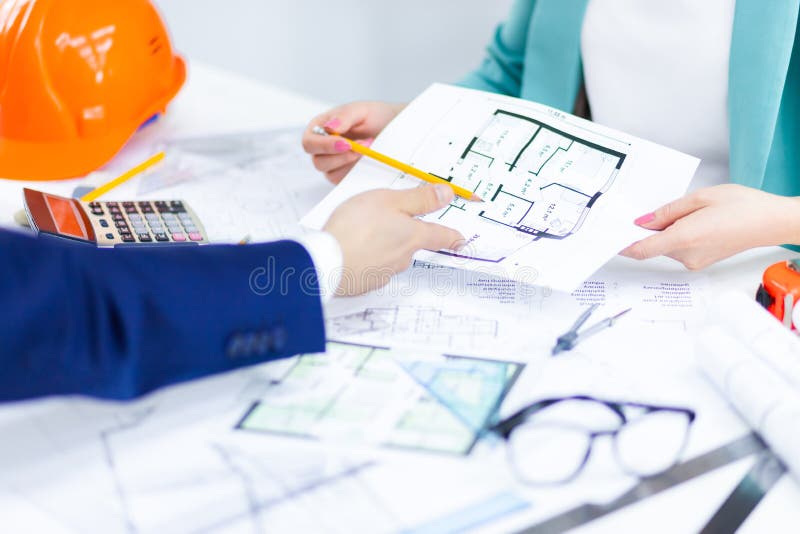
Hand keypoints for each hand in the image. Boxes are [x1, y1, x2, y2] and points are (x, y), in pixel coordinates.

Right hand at [302, 101, 405, 183]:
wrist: (391, 128)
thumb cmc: (373, 116)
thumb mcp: (361, 110)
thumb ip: (344, 116)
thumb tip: (329, 128)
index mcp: (319, 129)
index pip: (309, 142)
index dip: (325, 146)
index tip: (346, 144)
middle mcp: (322, 148)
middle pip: (318, 162)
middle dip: (342, 157)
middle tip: (363, 147)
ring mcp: (333, 164)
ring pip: (331, 174)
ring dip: (351, 164)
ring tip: (369, 149)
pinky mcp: (344, 175)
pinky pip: (345, 181)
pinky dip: (357, 172)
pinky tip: (368, 160)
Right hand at [324, 184, 464, 295]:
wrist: (327, 263)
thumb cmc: (356, 228)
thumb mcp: (389, 200)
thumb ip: (419, 198)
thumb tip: (448, 194)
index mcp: (414, 236)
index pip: (442, 237)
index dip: (453, 236)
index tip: (461, 240)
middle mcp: (404, 257)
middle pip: (412, 243)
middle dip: (403, 233)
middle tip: (384, 219)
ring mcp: (385, 272)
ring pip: (390, 254)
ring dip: (381, 244)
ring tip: (359, 230)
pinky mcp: (366, 282)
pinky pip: (371, 266)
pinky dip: (365, 257)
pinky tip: (350, 247)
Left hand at [621, 184, 799, 269]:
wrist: (772, 221)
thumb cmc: (743, 206)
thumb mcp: (700, 198)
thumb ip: (667, 211)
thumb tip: (643, 222)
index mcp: (685, 237)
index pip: (642, 249)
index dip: (623, 245)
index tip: (611, 237)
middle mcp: (687, 255)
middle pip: (653, 246)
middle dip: (648, 231)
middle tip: (651, 212)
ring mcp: (695, 261)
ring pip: (666, 247)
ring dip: (666, 233)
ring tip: (688, 213)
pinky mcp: (702, 262)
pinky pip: (680, 250)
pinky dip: (678, 237)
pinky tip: (694, 222)